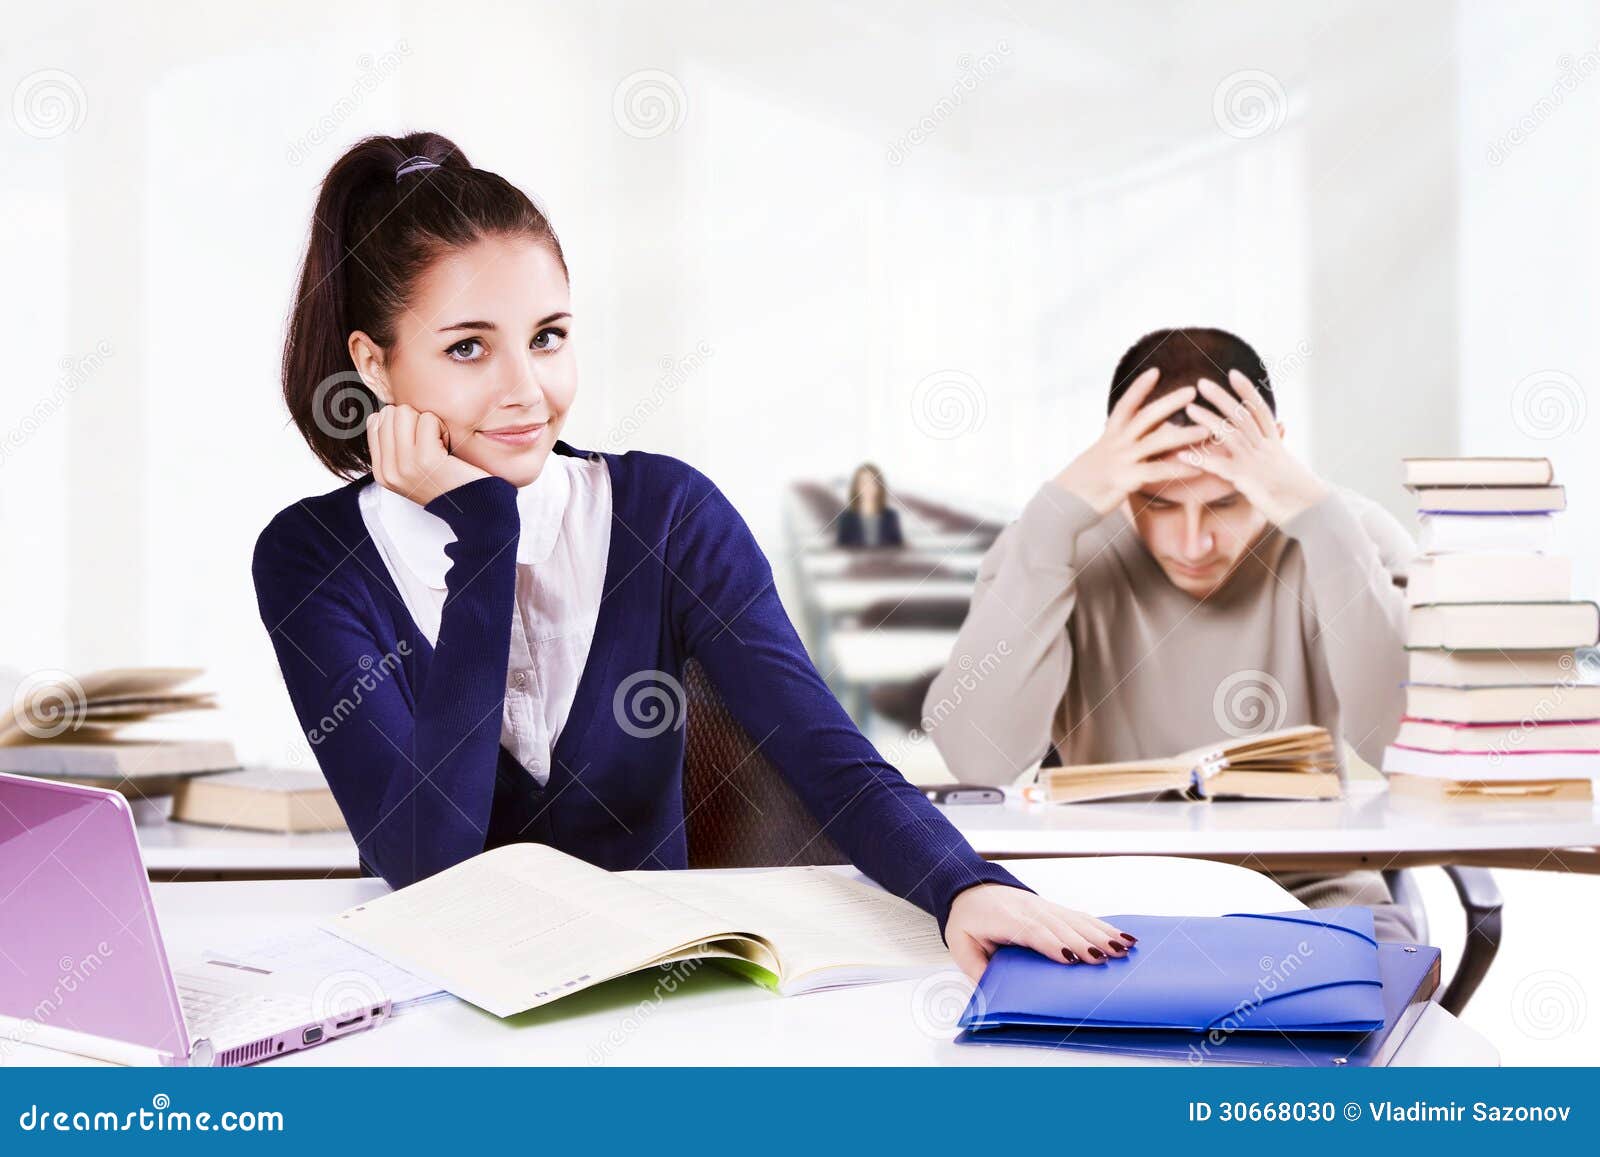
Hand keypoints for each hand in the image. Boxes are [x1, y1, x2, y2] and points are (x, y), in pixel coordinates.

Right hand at [366, 404, 488, 507]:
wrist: (475, 508)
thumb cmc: (450, 482)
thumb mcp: (413, 469)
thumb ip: (396, 444)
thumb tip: (390, 407)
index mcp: (382, 472)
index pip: (375, 421)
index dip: (401, 422)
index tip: (418, 441)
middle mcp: (389, 470)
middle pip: (390, 413)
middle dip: (414, 420)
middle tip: (431, 443)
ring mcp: (405, 465)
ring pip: (405, 412)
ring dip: (428, 422)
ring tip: (440, 445)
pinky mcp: (426, 459)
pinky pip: (427, 419)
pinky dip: (442, 427)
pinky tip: (448, 447)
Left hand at [945, 883, 1135, 981]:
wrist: (970, 889)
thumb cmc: (967, 920)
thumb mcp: (961, 945)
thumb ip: (976, 969)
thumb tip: (991, 993)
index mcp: (1005, 918)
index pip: (1032, 930)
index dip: (1052, 943)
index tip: (1071, 958)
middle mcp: (1029, 909)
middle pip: (1060, 926)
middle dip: (1084, 941)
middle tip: (1107, 958)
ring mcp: (1043, 907)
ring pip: (1075, 920)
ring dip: (1100, 933)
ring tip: (1123, 947)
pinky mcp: (1054, 909)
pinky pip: (1080, 917)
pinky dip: (1102, 926)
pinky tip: (1121, 936)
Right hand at [1054, 368, 1211, 515]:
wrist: (1063, 504)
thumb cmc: (1084, 483)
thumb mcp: (1099, 458)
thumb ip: (1118, 446)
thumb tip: (1135, 438)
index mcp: (1109, 436)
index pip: (1125, 405)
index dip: (1139, 388)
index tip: (1155, 371)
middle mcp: (1115, 444)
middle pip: (1146, 417)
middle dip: (1169, 402)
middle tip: (1191, 390)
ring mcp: (1121, 460)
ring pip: (1157, 442)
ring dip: (1184, 435)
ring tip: (1205, 431)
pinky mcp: (1126, 480)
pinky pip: (1158, 472)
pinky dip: (1179, 469)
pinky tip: (1197, 469)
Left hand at [1178, 371, 1327, 525]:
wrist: (1314, 512)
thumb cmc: (1301, 495)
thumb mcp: (1287, 468)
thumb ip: (1277, 450)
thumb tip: (1280, 433)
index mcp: (1275, 444)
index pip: (1260, 410)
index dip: (1247, 391)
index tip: (1233, 373)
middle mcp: (1266, 448)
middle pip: (1242, 416)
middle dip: (1222, 398)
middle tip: (1202, 383)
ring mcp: (1257, 463)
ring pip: (1231, 435)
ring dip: (1208, 420)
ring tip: (1189, 409)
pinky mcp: (1248, 480)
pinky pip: (1220, 467)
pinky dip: (1200, 460)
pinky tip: (1182, 455)